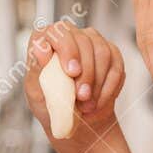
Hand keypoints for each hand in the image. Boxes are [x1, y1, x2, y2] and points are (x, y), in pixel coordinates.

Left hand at [25, 21, 125, 138]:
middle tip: (81, 96)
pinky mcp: (112, 54)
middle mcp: (71, 35)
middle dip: (85, 72)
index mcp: (46, 39)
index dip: (66, 49)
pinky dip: (108, 88)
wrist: (74, 120)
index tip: (71, 72)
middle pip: (83, 41)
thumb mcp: (37, 92)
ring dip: (97, 82)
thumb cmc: (50, 104)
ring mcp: (93, 42)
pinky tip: (98, 102)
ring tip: (87, 105)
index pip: (57, 31)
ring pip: (102, 53)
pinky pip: (116, 66)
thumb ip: (37, 70)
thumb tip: (40, 51)